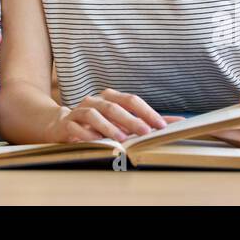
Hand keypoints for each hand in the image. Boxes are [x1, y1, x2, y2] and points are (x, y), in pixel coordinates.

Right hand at [44, 88, 167, 142]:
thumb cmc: (98, 123)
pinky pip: (76, 125)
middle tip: (145, 131)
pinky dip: (87, 134)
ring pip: (94, 114)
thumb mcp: (121, 121)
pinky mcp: (67, 122)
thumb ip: (146, 121)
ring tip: (121, 139)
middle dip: (131, 119)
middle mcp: (95, 100)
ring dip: (108, 126)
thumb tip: (178, 122)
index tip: (161, 125)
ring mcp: (80, 110)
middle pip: (114, 106)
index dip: (146, 111)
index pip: (131, 100)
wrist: (62, 124)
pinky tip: (97, 141)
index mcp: (110, 97)